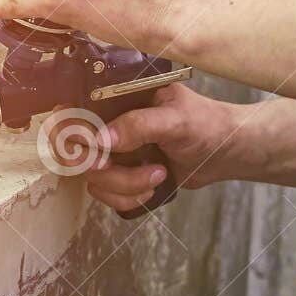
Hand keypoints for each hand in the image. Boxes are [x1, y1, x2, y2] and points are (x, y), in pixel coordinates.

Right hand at [82, 83, 244, 212]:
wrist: (225, 152)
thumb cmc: (205, 124)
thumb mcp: (176, 118)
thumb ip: (139, 125)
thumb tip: (101, 141)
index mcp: (115, 97)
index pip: (71, 111)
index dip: (71, 134)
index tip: (95, 150)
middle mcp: (107, 122)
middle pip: (73, 151)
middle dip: (97, 167)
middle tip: (112, 167)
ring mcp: (112, 151)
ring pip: (92, 178)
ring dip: (123, 185)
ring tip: (158, 175)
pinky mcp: (120, 174)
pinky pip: (104, 194)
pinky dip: (127, 198)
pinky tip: (152, 188)